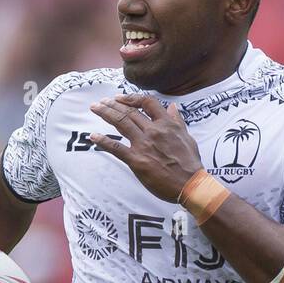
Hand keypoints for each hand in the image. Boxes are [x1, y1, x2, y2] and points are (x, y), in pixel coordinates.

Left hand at [88, 93, 203, 202]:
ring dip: (106, 113)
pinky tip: (93, 136)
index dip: (132, 98)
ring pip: (121, 123)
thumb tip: (173, 107)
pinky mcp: (137, 161)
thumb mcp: (187, 137)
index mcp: (166, 123)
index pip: (147, 102)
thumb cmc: (190, 164)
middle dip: (113, 104)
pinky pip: (116, 148)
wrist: (190, 185)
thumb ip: (178, 121)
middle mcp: (153, 130)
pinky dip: (103, 141)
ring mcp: (144, 145)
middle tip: (102, 102)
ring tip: (95, 108)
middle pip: (129, 111)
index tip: (121, 98)